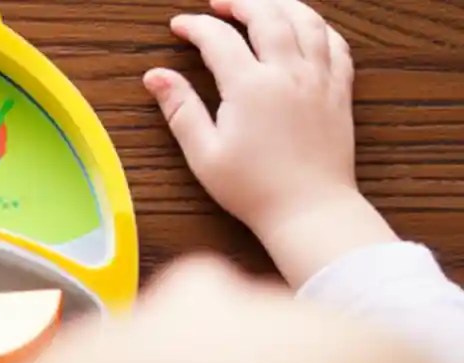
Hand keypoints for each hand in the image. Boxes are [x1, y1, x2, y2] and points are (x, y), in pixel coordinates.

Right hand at [145, 0, 396, 286]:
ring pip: (306, 21)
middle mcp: (287, 73)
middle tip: (219, 3)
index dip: (195, 26)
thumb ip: (180, 109)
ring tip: (262, 3)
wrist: (309, 210)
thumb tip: (155, 76)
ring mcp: (318, 79)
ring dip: (282, 3)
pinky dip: (319, 27)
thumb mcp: (204, 153)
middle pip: (267, 14)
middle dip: (239, 1)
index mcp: (250, 87)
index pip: (218, 39)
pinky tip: (306, 27)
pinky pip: (336, 44)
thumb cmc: (253, 189)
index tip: (180, 26)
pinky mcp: (338, 92)